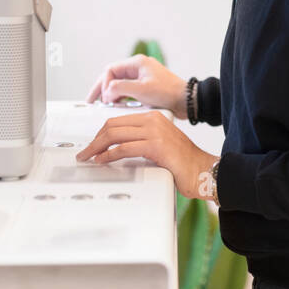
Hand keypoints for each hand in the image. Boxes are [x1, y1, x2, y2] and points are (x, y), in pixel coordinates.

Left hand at [75, 110, 218, 200]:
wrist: (203, 170)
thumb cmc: (183, 163)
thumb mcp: (159, 144)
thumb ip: (142, 141)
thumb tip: (117, 148)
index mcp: (153, 117)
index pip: (118, 121)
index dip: (101, 133)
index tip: (92, 145)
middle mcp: (153, 120)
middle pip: (112, 126)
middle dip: (94, 140)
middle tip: (84, 153)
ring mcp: (154, 131)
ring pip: (114, 135)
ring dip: (96, 148)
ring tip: (88, 157)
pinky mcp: (155, 146)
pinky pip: (123, 148)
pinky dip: (108, 155)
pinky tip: (101, 161)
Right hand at [85, 54, 188, 118]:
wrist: (185, 101)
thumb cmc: (168, 93)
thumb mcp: (141, 90)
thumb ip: (121, 88)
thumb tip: (107, 91)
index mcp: (137, 63)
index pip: (111, 70)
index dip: (104, 84)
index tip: (105, 98)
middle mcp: (138, 68)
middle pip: (113, 76)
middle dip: (102, 88)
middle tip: (91, 100)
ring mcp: (142, 77)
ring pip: (119, 83)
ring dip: (110, 93)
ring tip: (102, 104)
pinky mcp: (145, 87)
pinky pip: (127, 90)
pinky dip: (120, 97)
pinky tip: (116, 105)